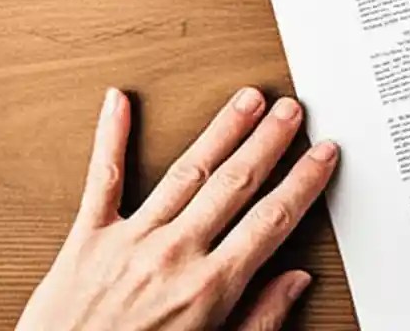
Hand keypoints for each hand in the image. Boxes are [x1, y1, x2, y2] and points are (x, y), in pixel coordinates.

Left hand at [17, 87, 338, 330]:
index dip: (304, 182)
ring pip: (188, 173)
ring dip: (222, 131)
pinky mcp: (86, 240)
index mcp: (209, 288)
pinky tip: (120, 103)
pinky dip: (111, 138)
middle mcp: (173, 256)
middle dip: (269, 142)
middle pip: (236, 184)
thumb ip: (259, 318)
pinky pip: (103, 181)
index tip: (323, 155)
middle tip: (292, 110)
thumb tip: (295, 281)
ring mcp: (129, 242)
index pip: (272, 220)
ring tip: (247, 100)